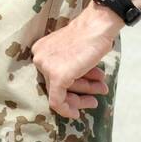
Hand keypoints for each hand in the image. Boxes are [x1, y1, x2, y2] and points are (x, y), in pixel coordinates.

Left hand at [30, 4, 120, 118]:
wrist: (97, 27)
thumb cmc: (89, 38)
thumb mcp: (73, 54)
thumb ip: (69, 68)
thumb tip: (74, 88)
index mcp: (40, 51)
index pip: (51, 76)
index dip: (67, 88)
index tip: (79, 96)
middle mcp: (38, 58)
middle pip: (55, 85)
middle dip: (78, 92)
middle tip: (96, 94)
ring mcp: (46, 66)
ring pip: (60, 93)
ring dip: (83, 96)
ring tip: (101, 91)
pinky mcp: (57, 76)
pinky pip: (57, 101)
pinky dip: (67, 109)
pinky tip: (76, 113)